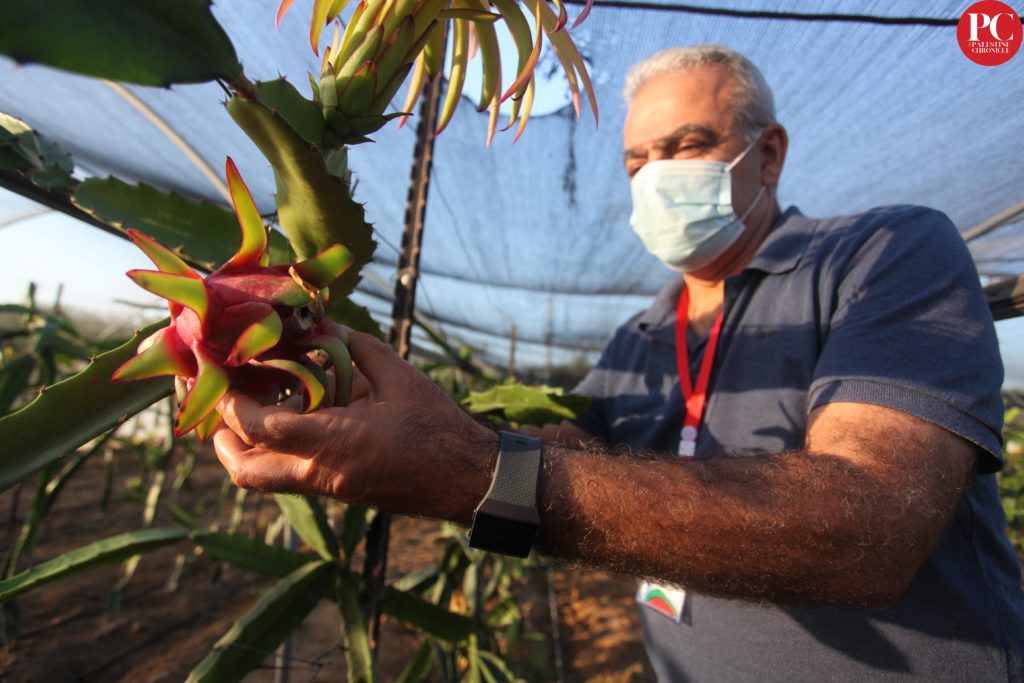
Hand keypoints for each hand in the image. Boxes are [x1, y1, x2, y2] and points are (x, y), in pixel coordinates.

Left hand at [213, 331, 499, 523]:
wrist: (465, 479)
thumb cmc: (436, 426)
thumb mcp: (398, 377)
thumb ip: (355, 349)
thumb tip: (322, 323)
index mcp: (336, 443)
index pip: (264, 429)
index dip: (235, 405)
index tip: (225, 380)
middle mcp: (323, 472)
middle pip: (248, 473)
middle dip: (223, 442)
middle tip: (221, 407)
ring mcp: (330, 486)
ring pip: (266, 479)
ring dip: (246, 449)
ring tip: (248, 410)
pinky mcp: (339, 491)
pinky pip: (291, 473)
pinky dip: (277, 449)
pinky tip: (290, 416)